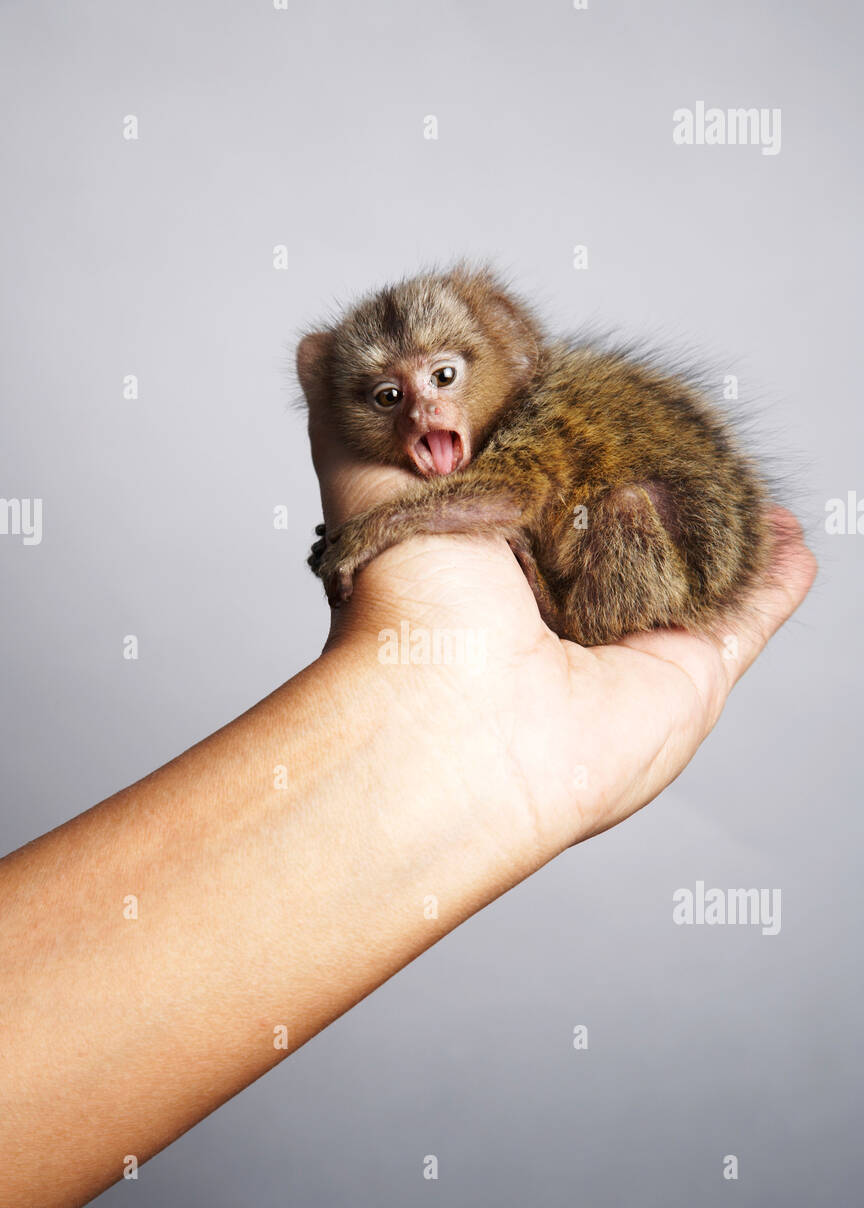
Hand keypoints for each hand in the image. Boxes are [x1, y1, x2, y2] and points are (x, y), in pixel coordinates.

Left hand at [300, 369, 816, 856]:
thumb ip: (351, 418)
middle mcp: (557, 598)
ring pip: (692, 568)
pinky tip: (797, 542)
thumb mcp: (368, 484)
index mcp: (489, 554)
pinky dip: (777, 580)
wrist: (454, 728)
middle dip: (654, 483)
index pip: (540, 481)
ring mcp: (627, 636)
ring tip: (755, 486)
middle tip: (685, 432)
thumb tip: (313, 345)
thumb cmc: (405, 610)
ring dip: (727, 528)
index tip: (590, 390)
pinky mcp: (689, 670)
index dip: (567, 438)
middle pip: (620, 523)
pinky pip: (748, 614)